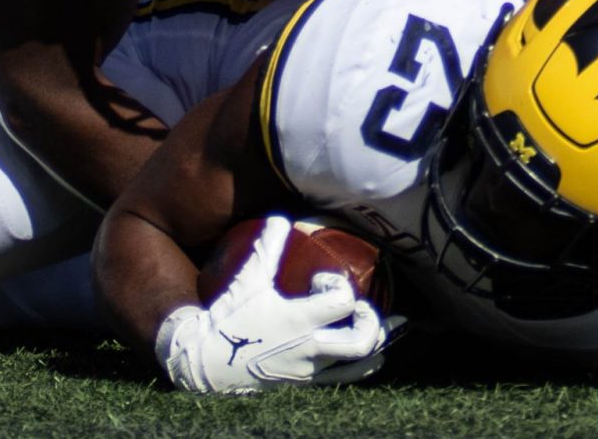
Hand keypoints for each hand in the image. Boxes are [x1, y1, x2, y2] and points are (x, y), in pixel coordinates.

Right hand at [154, 216, 391, 394]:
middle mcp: (311, 348)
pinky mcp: (306, 381)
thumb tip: (278, 216)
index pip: (341, 302)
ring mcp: (311, 368)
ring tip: (388, 328)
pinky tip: (373, 356)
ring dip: (376, 343)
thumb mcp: (249, 280)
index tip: (320, 281)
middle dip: (370, 320)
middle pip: (361, 339)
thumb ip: (266, 248)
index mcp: (299, 320)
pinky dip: (364, 365)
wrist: (209, 360)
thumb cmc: (230, 316)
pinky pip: (345, 377)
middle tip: (362, 306)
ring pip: (359, 362)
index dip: (338, 286)